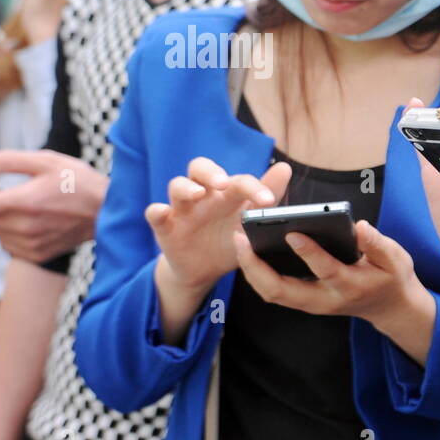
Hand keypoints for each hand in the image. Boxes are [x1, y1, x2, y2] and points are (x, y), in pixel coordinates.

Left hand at [0, 150, 107, 262]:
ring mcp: (29, 245)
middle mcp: (23, 228)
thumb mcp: (45, 160)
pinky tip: (20, 218)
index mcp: (23, 202)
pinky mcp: (37, 255)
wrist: (108, 212)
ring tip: (2, 202)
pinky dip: (6, 230)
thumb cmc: (79, 182)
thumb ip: (8, 160)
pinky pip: (8, 243)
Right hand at [147, 157, 290, 291]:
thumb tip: (285, 168)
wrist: (205, 271)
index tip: (267, 201)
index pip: (237, 180)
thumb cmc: (230, 240)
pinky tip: (162, 212)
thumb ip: (267, 196)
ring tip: (198, 194)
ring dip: (186, 187)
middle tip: (223, 183)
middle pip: (200, 168)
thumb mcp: (250, 223)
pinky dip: (156, 211)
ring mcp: (182, 209)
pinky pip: (155, 214)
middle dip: (210, 171)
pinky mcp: (165, 227)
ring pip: (177, 186)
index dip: (253, 186)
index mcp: (226, 192)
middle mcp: (203, 195)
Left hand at [234, 218, 435, 358]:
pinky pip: (273, 291)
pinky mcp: (303, 301)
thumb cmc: (391, 277)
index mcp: (350, 285)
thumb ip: (377, 244)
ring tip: (239, 240)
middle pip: (282, 291)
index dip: (309, 252)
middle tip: (240, 238)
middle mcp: (325, 299)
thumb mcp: (395, 258)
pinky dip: (256, 273)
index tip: (292, 232)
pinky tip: (247, 250)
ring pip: (272, 293)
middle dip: (256, 267)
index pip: (326, 270)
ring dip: (251, 270)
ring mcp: (311, 303)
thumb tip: (359, 227)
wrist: (389, 307)